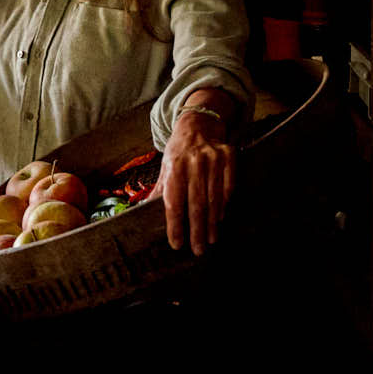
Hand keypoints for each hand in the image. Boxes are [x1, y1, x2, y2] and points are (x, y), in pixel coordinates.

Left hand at [159, 108, 234, 255]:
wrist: (198, 124)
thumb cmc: (178, 151)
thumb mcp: (165, 166)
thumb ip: (159, 190)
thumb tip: (144, 212)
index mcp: (174, 167)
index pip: (174, 202)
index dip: (175, 225)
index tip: (177, 244)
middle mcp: (193, 162)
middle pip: (195, 204)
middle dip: (196, 230)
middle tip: (198, 250)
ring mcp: (213, 159)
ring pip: (213, 198)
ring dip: (212, 223)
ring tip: (210, 239)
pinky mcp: (229, 157)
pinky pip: (228, 186)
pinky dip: (224, 204)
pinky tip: (220, 218)